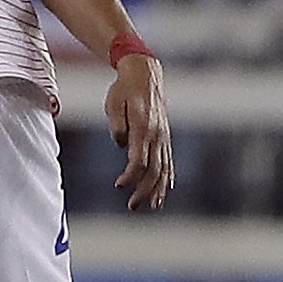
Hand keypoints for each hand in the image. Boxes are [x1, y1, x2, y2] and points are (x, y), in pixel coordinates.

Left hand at [106, 54, 173, 211]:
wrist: (145, 75)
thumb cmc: (124, 90)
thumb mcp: (113, 103)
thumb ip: (116, 125)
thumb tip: (120, 144)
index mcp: (143, 127)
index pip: (139, 159)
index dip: (130, 175)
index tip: (119, 185)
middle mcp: (157, 135)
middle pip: (154, 169)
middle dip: (145, 190)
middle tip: (133, 206)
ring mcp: (163, 137)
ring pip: (164, 168)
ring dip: (159, 189)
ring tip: (154, 206)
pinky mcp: (164, 137)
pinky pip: (169, 161)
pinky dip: (168, 177)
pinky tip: (165, 190)